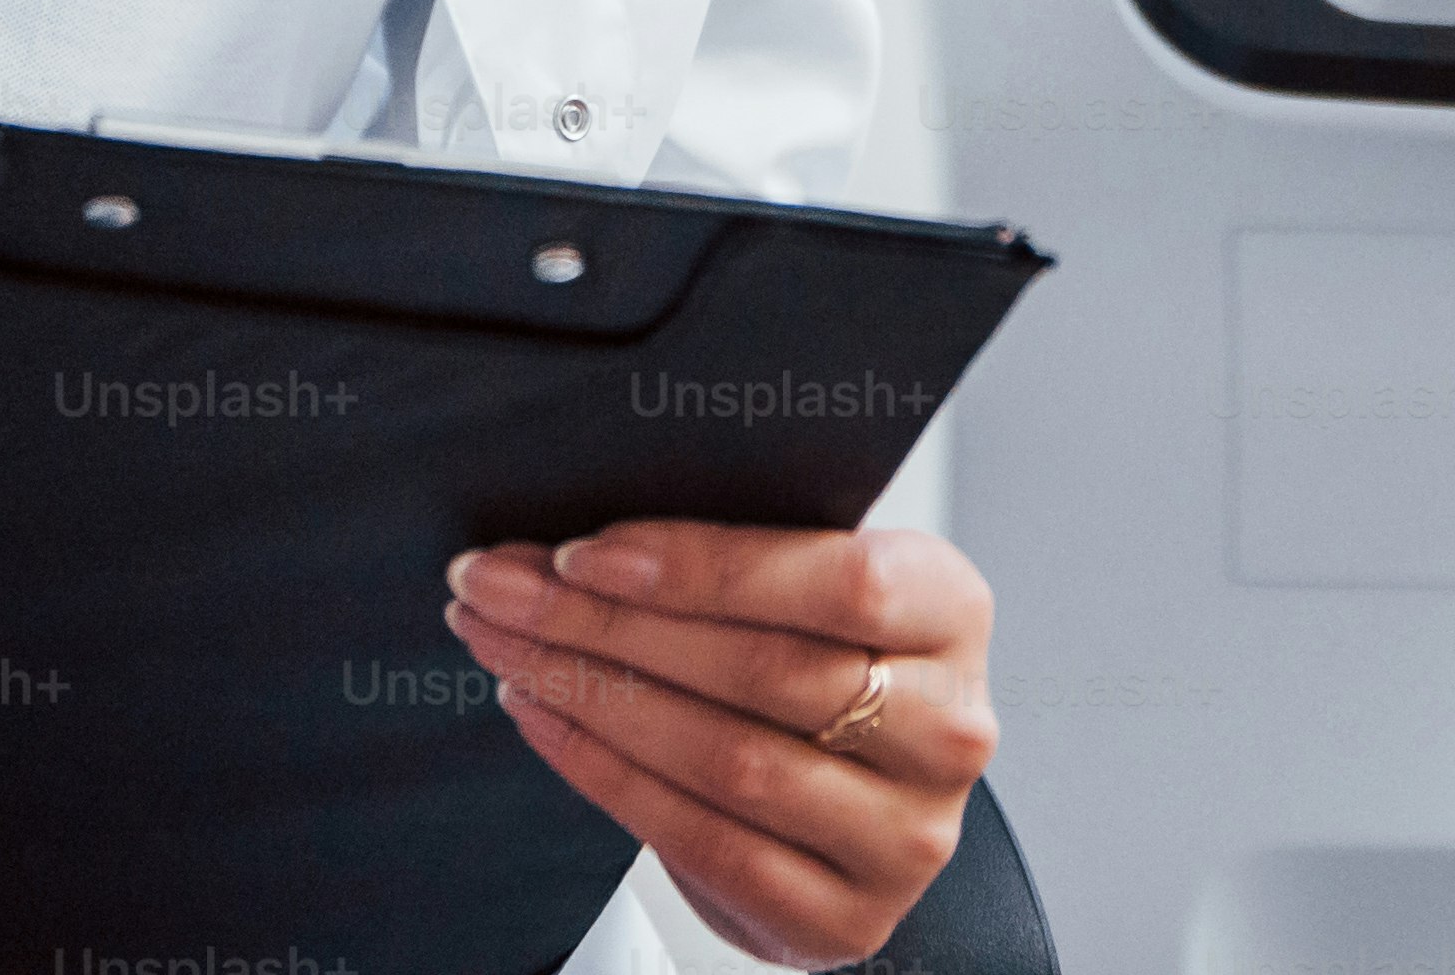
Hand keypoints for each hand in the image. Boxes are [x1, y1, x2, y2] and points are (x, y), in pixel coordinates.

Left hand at [445, 520, 1001, 969]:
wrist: (855, 810)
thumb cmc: (822, 662)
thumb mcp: (815, 587)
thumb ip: (743, 554)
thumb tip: (580, 537)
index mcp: (954, 612)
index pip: (842, 581)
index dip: (705, 567)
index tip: (583, 553)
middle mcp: (950, 729)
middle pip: (763, 670)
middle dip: (607, 626)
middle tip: (501, 588)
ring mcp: (906, 836)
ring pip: (726, 759)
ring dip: (592, 697)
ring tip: (506, 649)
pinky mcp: (844, 917)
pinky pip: (703, 842)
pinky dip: (604, 775)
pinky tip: (545, 719)